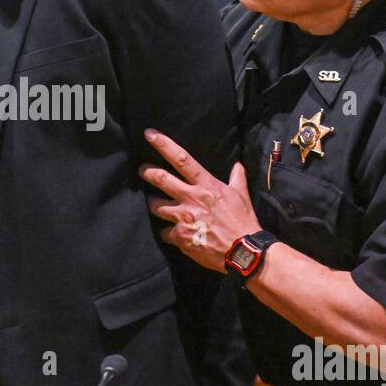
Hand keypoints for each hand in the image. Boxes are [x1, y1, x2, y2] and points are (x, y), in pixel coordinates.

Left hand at [139, 128, 262, 272]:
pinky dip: (166, 233)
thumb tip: (238, 165)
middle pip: (160, 179)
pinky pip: (164, 232)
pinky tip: (171, 234)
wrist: (242, 251)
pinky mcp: (180, 236)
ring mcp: (183, 217)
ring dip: (154, 204)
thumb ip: (237, 178)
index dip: (163, 144)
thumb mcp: (241, 196)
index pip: (181, 159)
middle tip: (142, 170)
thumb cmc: (243, 221)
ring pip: (156, 206)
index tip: (149, 134)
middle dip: (147, 172)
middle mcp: (191, 198)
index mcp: (206, 185)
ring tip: (156, 204)